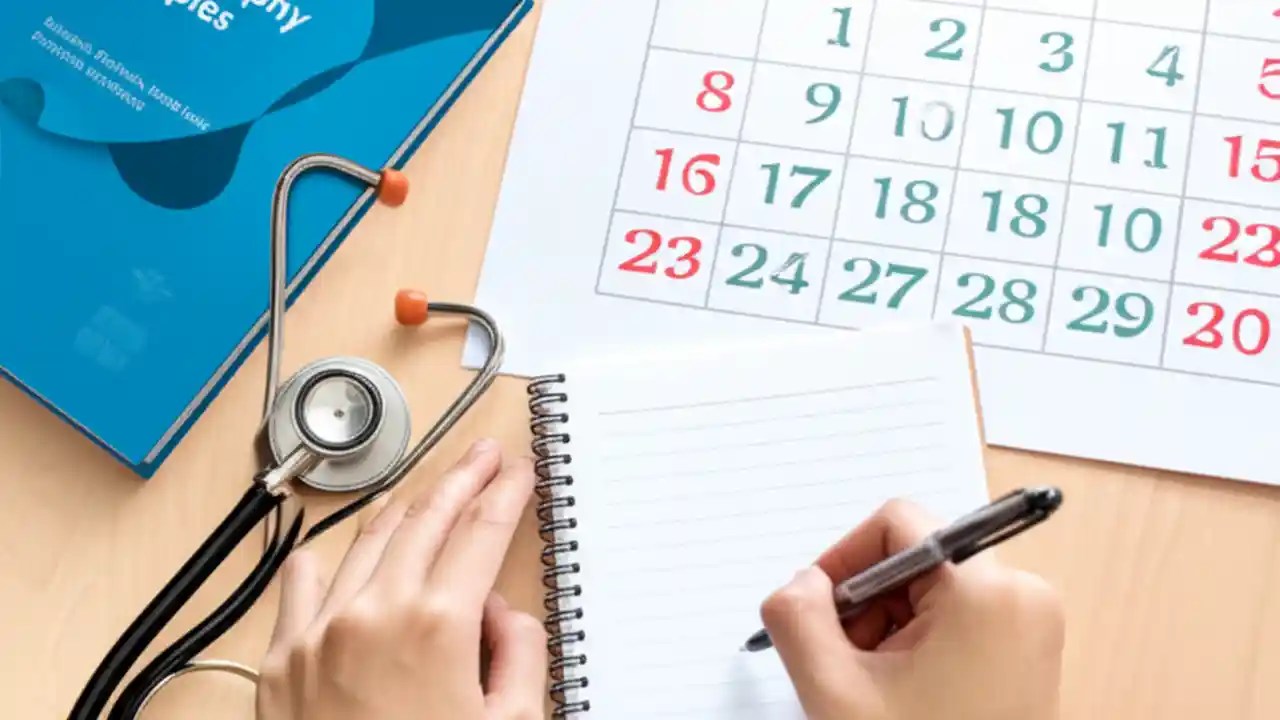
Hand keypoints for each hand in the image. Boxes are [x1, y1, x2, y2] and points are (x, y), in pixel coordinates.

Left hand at [256, 439, 546, 719]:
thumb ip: (520, 654)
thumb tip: (502, 615)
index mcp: (437, 625)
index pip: (482, 530)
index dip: (506, 492)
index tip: (516, 472)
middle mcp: (373, 614)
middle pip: (426, 519)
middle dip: (461, 479)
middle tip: (482, 457)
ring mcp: (320, 633)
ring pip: (366, 540)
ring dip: (404, 508)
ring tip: (425, 492)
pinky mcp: (281, 661)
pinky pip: (300, 584)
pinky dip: (325, 557)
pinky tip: (341, 551)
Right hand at [761, 499, 1064, 719]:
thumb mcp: (835, 689)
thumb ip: (797, 617)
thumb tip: (800, 583)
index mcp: (987, 591)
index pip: (897, 523)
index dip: (843, 558)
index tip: (816, 609)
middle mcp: (1022, 596)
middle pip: (913, 559)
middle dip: (865, 607)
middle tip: (844, 664)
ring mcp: (1031, 626)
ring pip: (930, 592)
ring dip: (886, 631)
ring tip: (875, 689)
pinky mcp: (1027, 652)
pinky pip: (956, 620)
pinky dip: (915, 647)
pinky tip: (901, 694)